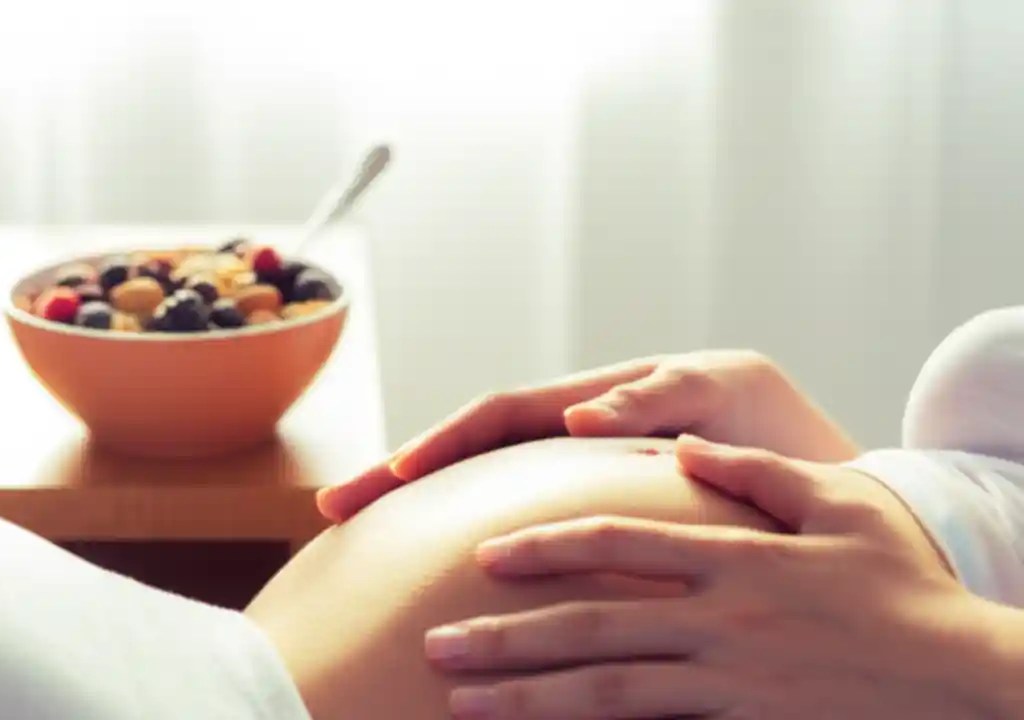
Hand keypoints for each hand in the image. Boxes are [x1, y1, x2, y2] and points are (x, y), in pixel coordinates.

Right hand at [318, 351, 858, 521]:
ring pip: (489, 498)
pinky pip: (530, 536)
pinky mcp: (602, 526)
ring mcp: (583, 486)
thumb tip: (583, 415)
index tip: (391, 476)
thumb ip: (665, 398)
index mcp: (597, 405)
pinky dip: (481, 551)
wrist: (826, 488)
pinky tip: (454, 594)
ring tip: (366, 559)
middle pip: (471, 456)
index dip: (442, 441)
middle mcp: (574, 443)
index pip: (499, 415)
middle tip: (336, 515)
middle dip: (400, 479)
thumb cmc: (781, 440)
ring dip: (426, 518)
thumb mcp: (730, 400)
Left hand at [423, 437, 1009, 719]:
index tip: (484, 555)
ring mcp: (727, 682)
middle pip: (590, 627)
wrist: (965, 679)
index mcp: (733, 556)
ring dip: (528, 697)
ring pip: (607, 691)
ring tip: (459, 701)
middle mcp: (717, 620)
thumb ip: (758, 473)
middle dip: (504, 637)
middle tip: (435, 645)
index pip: (616, 543)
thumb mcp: (841, 504)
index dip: (544, 548)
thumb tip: (687, 449)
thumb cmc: (902, 584)